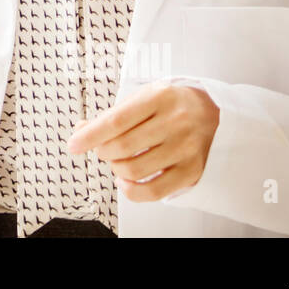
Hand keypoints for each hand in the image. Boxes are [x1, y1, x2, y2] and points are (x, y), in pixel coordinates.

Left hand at [66, 82, 219, 201]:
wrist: (216, 113)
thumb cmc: (172, 104)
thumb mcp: (144, 98)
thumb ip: (113, 114)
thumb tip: (81, 130)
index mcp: (159, 98)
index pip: (116, 121)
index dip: (90, 135)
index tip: (73, 144)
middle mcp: (175, 122)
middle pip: (122, 147)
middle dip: (103, 152)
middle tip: (102, 149)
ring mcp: (185, 148)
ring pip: (134, 170)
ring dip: (116, 170)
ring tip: (117, 162)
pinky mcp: (192, 171)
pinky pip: (154, 191)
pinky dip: (131, 191)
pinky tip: (126, 181)